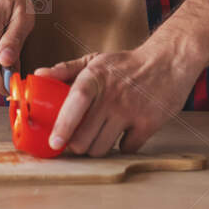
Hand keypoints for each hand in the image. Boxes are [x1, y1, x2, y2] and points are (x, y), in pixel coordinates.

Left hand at [35, 44, 192, 155]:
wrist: (169, 60)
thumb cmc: (127, 64)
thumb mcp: (95, 60)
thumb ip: (65, 69)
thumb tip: (38, 76)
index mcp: (95, 78)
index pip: (75, 104)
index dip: (63, 126)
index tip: (54, 143)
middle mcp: (112, 96)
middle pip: (85, 138)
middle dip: (76, 145)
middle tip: (75, 141)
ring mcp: (131, 111)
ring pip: (102, 148)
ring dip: (96, 148)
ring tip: (97, 138)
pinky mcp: (149, 124)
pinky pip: (127, 149)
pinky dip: (122, 146)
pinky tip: (122, 134)